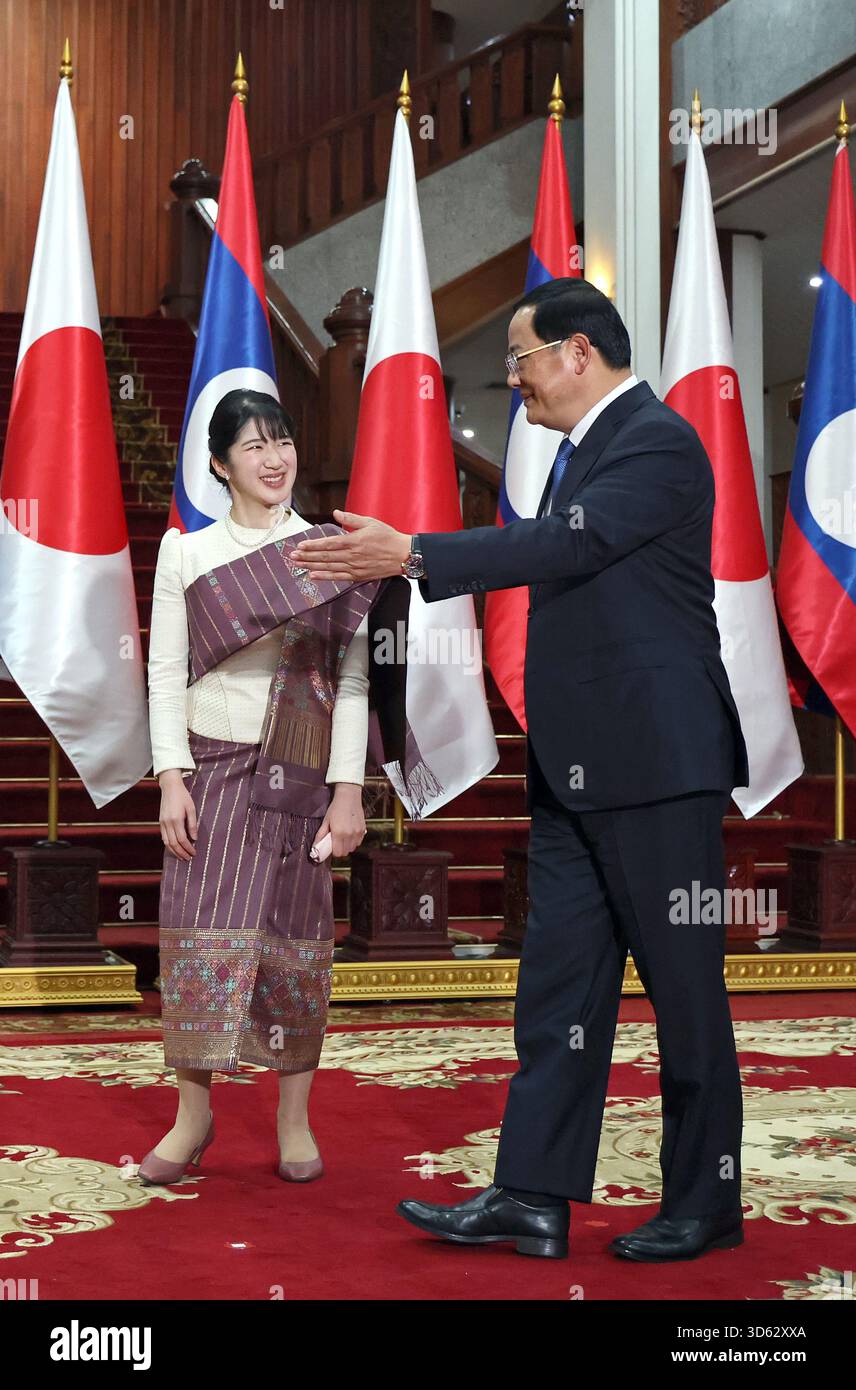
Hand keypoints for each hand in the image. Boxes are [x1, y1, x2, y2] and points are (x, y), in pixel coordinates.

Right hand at [159, 770, 197, 859]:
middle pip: (174, 844)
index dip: (188, 848)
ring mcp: (162, 823)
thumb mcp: (191, 808)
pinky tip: (174, 848)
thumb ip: (192, 824)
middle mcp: (167, 823)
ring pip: (167, 843)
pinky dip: (169, 845)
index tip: (194, 853)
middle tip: (188, 858)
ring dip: (174, 851)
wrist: (170, 787)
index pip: (182, 839)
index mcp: (176, 819)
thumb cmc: (183, 796)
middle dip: (181, 853)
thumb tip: (194, 838)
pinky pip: (164, 837)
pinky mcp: (160, 822)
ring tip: (182, 857)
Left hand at [291, 510, 410, 580]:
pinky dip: (325, 577)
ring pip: (329, 567)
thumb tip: (336, 513)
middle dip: (307, 556)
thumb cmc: (388, 537)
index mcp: (354, 541)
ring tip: (298, 565)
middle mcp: (352, 555)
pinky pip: (338, 577)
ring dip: (312, 566)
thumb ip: (351, 519)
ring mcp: (354, 567)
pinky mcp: (358, 576)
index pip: (329, 543)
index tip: (301, 545)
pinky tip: (313, 576)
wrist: (403, 555)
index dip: (313, 545)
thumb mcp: (370, 522)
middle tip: (292, 556)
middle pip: (325, 556)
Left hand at [313, 782, 365, 857]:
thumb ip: (321, 835)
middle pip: (345, 852)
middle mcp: (349, 834)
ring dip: (348, 846)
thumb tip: (314, 846)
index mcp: (338, 833)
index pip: (337, 853)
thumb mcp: (326, 820)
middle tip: (336, 841)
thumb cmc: (336, 807)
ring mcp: (357, 832)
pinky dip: (354, 841)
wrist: (349, 796)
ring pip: (353, 848)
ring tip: (344, 837)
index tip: (331, 846)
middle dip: (340, 849)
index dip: (333, 852)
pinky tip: (350, 833)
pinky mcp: (363, 830)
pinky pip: (359, 842)